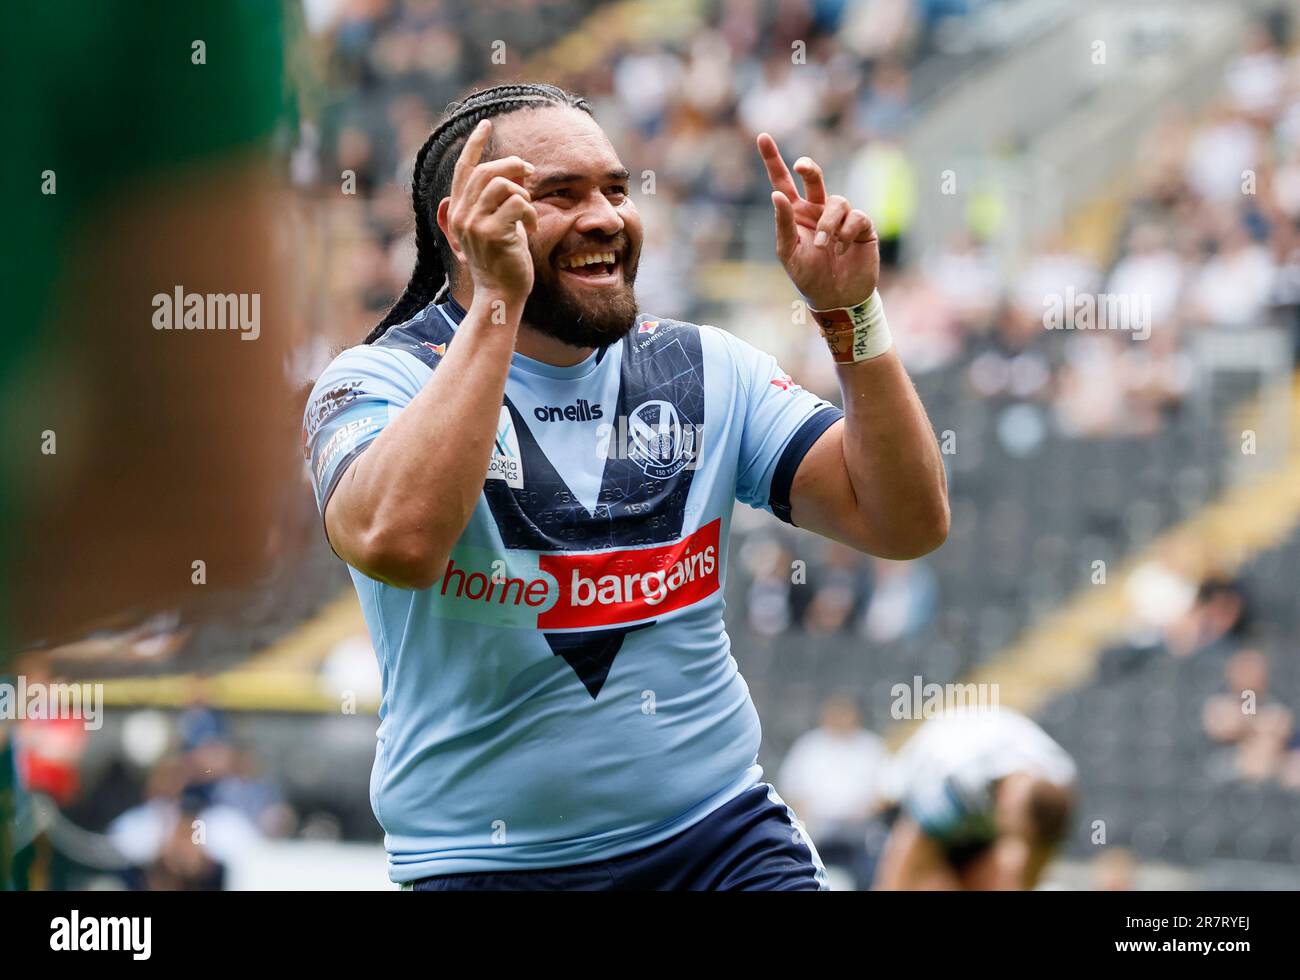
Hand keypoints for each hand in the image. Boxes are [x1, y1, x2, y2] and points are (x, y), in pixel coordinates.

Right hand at [447, 119, 538, 306]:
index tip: (486, 124)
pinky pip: (517, 203)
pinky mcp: (491, 233)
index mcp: (457, 212)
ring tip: (529, 213)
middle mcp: (460, 215)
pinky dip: (530, 213)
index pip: (463, 169)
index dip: (475, 144)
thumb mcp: (493, 228)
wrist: (500, 295)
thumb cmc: (501, 263)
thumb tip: (511, 173)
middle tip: (531, 175)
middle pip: (488, 171)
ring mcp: (473, 224)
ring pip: (503, 185)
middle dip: (514, 167)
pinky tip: (531, 229)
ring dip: (524, 194)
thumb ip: (493, 203)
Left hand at [757, 132, 879, 310]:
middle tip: (800, 165)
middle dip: (809, 168)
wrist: (837, 298)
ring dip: (829, 224)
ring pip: (837, 202)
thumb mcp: (788, 253)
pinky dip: (846, 233)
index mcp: (796, 214)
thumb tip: (777, 194)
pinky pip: (856, 217)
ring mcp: (841, 217)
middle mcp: (818, 210)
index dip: (772, 159)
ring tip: (825, 246)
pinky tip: (841, 251)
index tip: (761, 136)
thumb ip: (783, 223)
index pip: (782, 182)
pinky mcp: (862, 226)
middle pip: (814, 177)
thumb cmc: (808, 277)